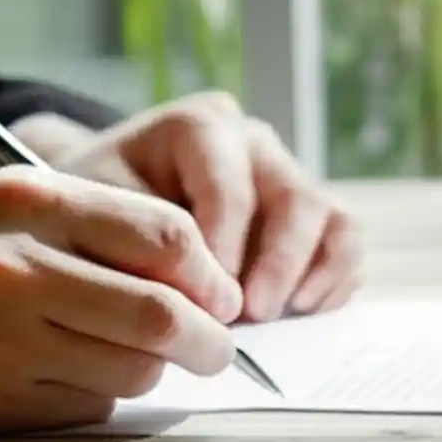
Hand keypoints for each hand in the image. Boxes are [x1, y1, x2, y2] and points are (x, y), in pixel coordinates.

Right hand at [0, 166, 241, 433]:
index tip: (220, 294)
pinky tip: (68, 369)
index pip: (165, 235)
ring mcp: (1, 345)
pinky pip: (95, 406)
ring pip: (136, 371)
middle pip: (161, 315)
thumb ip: (117, 230)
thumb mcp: (24, 207)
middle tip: (216, 346)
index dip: (211, 274)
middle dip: (210, 340)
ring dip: (154, 368)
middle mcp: (11, 272)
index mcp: (28, 204)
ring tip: (123, 350)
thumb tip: (216, 291)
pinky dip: (104, 394)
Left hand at [14, 91, 360, 321]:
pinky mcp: (314, 217)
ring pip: (333, 219)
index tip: (207, 298)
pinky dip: (335, 281)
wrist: (103, 209)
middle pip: (295, 198)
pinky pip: (346, 245)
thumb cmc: (96, 210)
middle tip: (252, 314)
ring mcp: (291, 178)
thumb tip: (198, 300)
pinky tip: (301, 311)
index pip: (229, 185)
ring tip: (280, 315)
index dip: (225, 246)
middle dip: (278, 263)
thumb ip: (143, 246)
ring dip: (314, 273)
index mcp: (203, 126)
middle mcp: (257, 144)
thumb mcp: (95, 214)